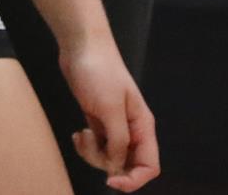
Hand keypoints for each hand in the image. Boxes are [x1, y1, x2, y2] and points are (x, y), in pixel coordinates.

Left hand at [59, 36, 160, 190]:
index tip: (110, 180)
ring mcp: (115, 126)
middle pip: (128, 165)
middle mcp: (132, 129)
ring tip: (81, 134)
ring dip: (92, 154)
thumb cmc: (99, 71)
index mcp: (142, 126)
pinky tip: (77, 133)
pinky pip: (96, 147)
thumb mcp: (109, 108)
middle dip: (107, 165)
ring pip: (109, 158)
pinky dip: (85, 146)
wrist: (81, 47)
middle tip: (90, 147)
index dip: (134, 179)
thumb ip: (118, 140)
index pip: (150, 165)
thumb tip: (118, 167)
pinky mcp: (98, 122)